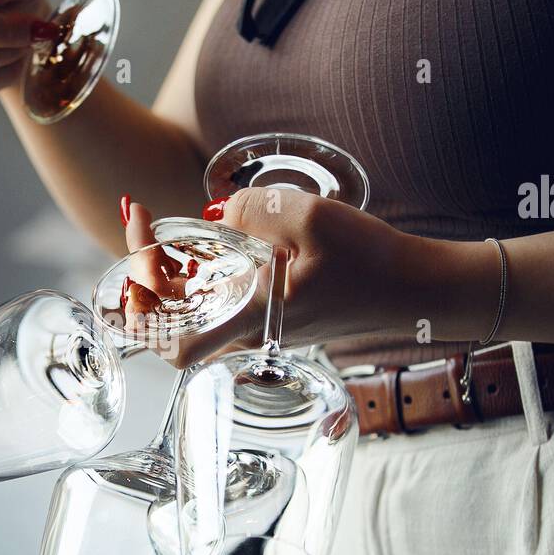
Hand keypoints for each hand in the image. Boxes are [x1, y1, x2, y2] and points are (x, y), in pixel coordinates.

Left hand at [125, 189, 496, 367]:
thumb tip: (216, 213)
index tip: (138, 254)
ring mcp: (260, 323)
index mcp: (250, 314)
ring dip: (173, 270)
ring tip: (166, 227)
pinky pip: (223, 297)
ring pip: (195, 307)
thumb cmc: (369, 259)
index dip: (141, 310)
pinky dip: (203, 270)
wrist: (415, 287)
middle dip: (147, 273)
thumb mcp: (309, 217)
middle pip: (173, 319)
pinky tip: (209, 236)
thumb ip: (251, 211)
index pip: (174, 342)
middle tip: (141, 222)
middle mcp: (248, 328)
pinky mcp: (273, 312)